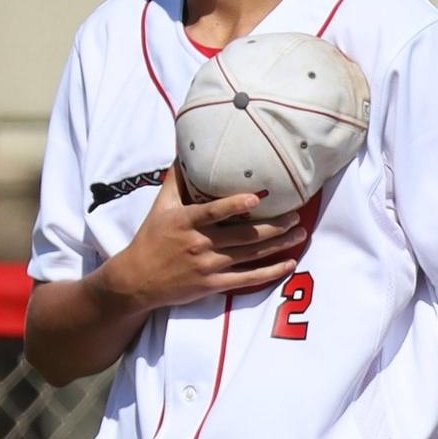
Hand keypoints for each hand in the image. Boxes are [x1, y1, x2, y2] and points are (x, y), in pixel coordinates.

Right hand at [100, 169, 302, 311]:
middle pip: (243, 235)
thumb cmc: (152, 238)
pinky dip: (271, 272)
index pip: (212, 212)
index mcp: (185, 222)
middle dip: (274, 226)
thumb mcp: (160, 207)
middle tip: (296, 217)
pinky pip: (248, 279)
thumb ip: (176, 181)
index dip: (234, 205)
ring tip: (300, 234)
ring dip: (279, 245)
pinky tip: (289, 264)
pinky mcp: (214, 285)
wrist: (137, 279)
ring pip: (251, 255)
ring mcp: (208, 266)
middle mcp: (199, 244)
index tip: (256, 198)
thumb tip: (184, 153)